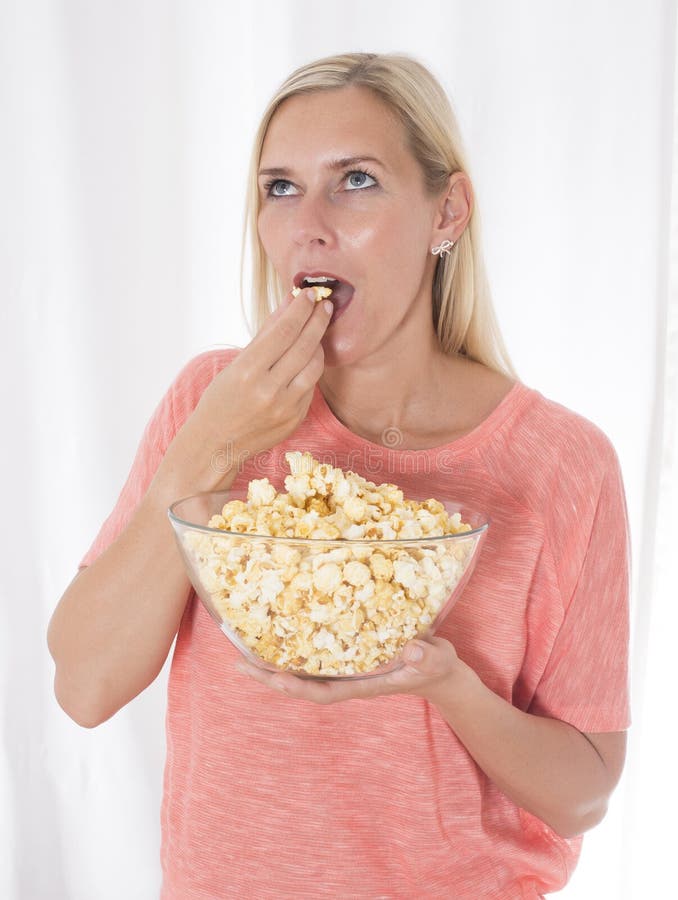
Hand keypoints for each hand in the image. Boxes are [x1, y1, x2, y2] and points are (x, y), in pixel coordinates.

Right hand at [179, 287, 333, 487]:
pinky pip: (310, 386)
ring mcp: (285, 407)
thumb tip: (289, 304)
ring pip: (314, 366)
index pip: (283, 331)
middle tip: (326, 305)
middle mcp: (268, 390)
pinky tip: (307, 358)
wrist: (216, 444)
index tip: (308, 294)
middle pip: (304, 345)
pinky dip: (311, 368)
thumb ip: (265, 334)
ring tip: (318, 330)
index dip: (300, 310)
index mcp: (247, 372)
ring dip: (320, 344)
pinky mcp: (295, 419)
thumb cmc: (221, 399)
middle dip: (318, 321)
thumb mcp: (236, 364)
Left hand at [235, 635, 465, 705]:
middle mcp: (348, 679)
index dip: (299, 687)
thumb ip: (426, 657)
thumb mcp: (437, 660)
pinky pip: (313, 656)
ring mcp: (345, 669)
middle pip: (302, 685)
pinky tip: (275, 636)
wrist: (439, 671)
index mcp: (364, 685)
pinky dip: (291, 649)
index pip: (325, 692)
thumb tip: (410, 651)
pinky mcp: (346, 656)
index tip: (275, 677)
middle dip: (271, 677)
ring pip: (302, 671)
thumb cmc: (437, 667)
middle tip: (239, 663)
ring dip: (273, 664)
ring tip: (243, 652)